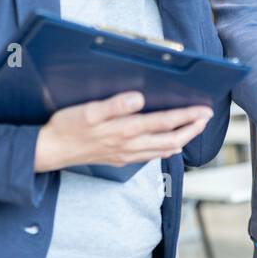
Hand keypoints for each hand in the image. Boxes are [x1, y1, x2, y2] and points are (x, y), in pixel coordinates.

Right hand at [33, 91, 211, 172]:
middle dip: (191, 128)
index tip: (203, 110)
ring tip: (192, 131)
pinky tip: (165, 146)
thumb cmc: (66, 127)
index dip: (187, 116)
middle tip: (206, 118)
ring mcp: (125, 155)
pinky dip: (163, 150)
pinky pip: (149, 157)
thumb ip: (114, 105)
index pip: (164, 122)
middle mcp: (129, 145)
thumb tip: (138, 99)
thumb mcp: (87, 111)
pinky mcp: (119, 159)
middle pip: (170, 138)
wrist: (50, 151)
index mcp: (125, 130)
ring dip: (181, 140)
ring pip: (162, 150)